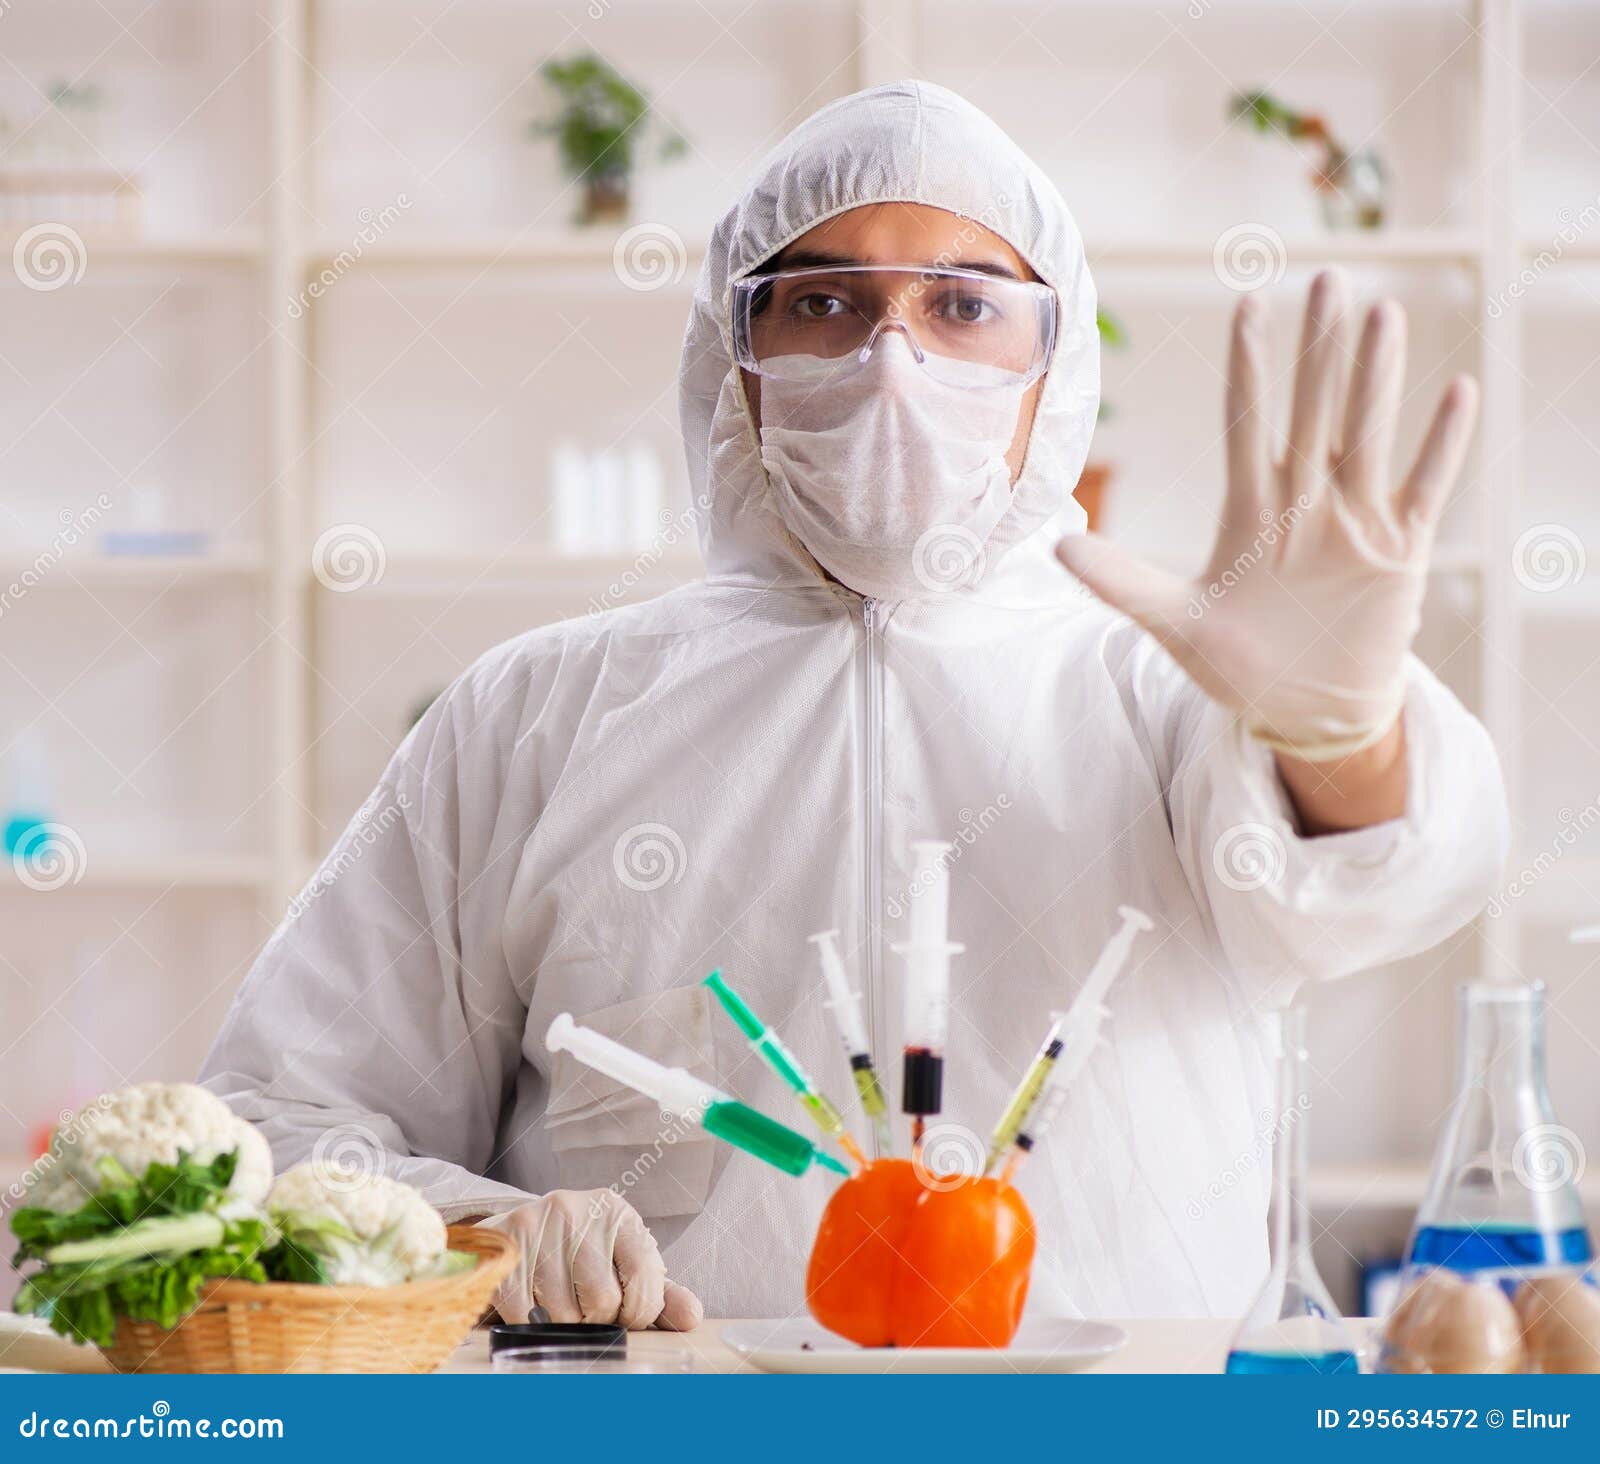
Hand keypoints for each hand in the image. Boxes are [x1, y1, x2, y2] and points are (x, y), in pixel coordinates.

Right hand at [484, 1190, 702, 1330]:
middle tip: (589, 1305)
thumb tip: (692, 1317)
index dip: (639, 1310)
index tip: (628, 1313)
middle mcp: (577, 1209)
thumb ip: (662, 1293)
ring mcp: (537, 1225)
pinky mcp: (504, 1248)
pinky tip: (534, 1299)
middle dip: (599, 1318)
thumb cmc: (585, 1253)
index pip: (645, 1274)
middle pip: (602, 1300)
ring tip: (561, 1299)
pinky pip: (524, 1315)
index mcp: (616, 1211)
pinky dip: (531, 1321)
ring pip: (563, 1314)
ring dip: (565, 1322)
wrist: (521, 1231)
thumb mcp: (627, 1262)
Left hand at [1057, 268, 1477, 761]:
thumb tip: (1056, 547)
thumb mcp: (1173, 622)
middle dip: (1319, 347)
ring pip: (1367, 431)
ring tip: (1383, 315)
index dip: (1249, 364)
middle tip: (1327, 278)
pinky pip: (1426, 485)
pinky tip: (1459, 390)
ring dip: (1376, 377)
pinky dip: (1443, 443)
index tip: (1249, 302)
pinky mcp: (1399, 550)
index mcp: (1250, 509)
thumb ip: (1120, 581)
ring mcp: (1354, 520)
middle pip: (1312, 408)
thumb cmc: (1238, 665)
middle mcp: (1304, 501)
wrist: (1304, 711)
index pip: (1247, 419)